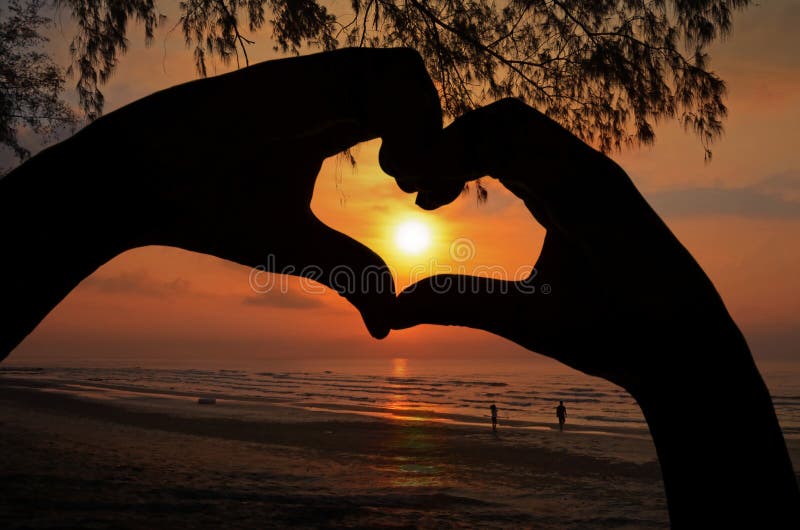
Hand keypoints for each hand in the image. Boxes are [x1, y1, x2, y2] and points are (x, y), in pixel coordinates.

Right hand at [0, 48, 441, 354]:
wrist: (144, 186)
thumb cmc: (216, 213)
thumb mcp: (301, 249)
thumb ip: (350, 274)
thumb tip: (385, 329)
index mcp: (336, 125)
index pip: (410, 117)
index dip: (438, 154)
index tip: (428, 201)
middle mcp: (333, 97)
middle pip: (419, 87)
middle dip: (444, 137)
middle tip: (424, 189)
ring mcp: (318, 81)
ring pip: (408, 70)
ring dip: (426, 124)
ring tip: (403, 175)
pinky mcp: (300, 77)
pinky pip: (381, 70)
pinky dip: (406, 118)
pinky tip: (386, 164)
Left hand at [384, 98, 799, 524]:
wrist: (669, 352)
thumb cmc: (600, 331)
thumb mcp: (511, 312)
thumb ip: (458, 301)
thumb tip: (395, 306)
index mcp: (550, 192)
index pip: (491, 146)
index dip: (446, 160)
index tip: (416, 196)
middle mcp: (567, 173)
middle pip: (494, 122)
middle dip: (442, 140)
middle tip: (404, 178)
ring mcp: (585, 172)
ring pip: (510, 118)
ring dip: (456, 140)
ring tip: (424, 183)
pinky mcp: (601, 183)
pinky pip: (536, 140)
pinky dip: (483, 151)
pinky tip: (449, 187)